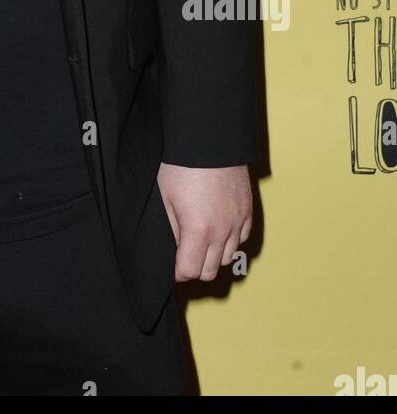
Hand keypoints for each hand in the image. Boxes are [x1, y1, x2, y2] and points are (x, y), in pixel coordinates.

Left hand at [156, 163, 251, 282]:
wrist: (210, 140)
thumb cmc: (182, 166)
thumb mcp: (166, 198)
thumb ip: (172, 230)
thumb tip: (175, 249)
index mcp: (198, 231)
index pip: (190, 271)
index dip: (178, 273)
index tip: (172, 267)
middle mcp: (222, 232)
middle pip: (210, 271)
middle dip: (195, 268)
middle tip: (184, 258)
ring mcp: (238, 222)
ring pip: (228, 258)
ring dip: (214, 257)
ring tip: (201, 244)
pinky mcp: (248, 211)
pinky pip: (242, 239)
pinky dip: (230, 241)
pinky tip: (218, 231)